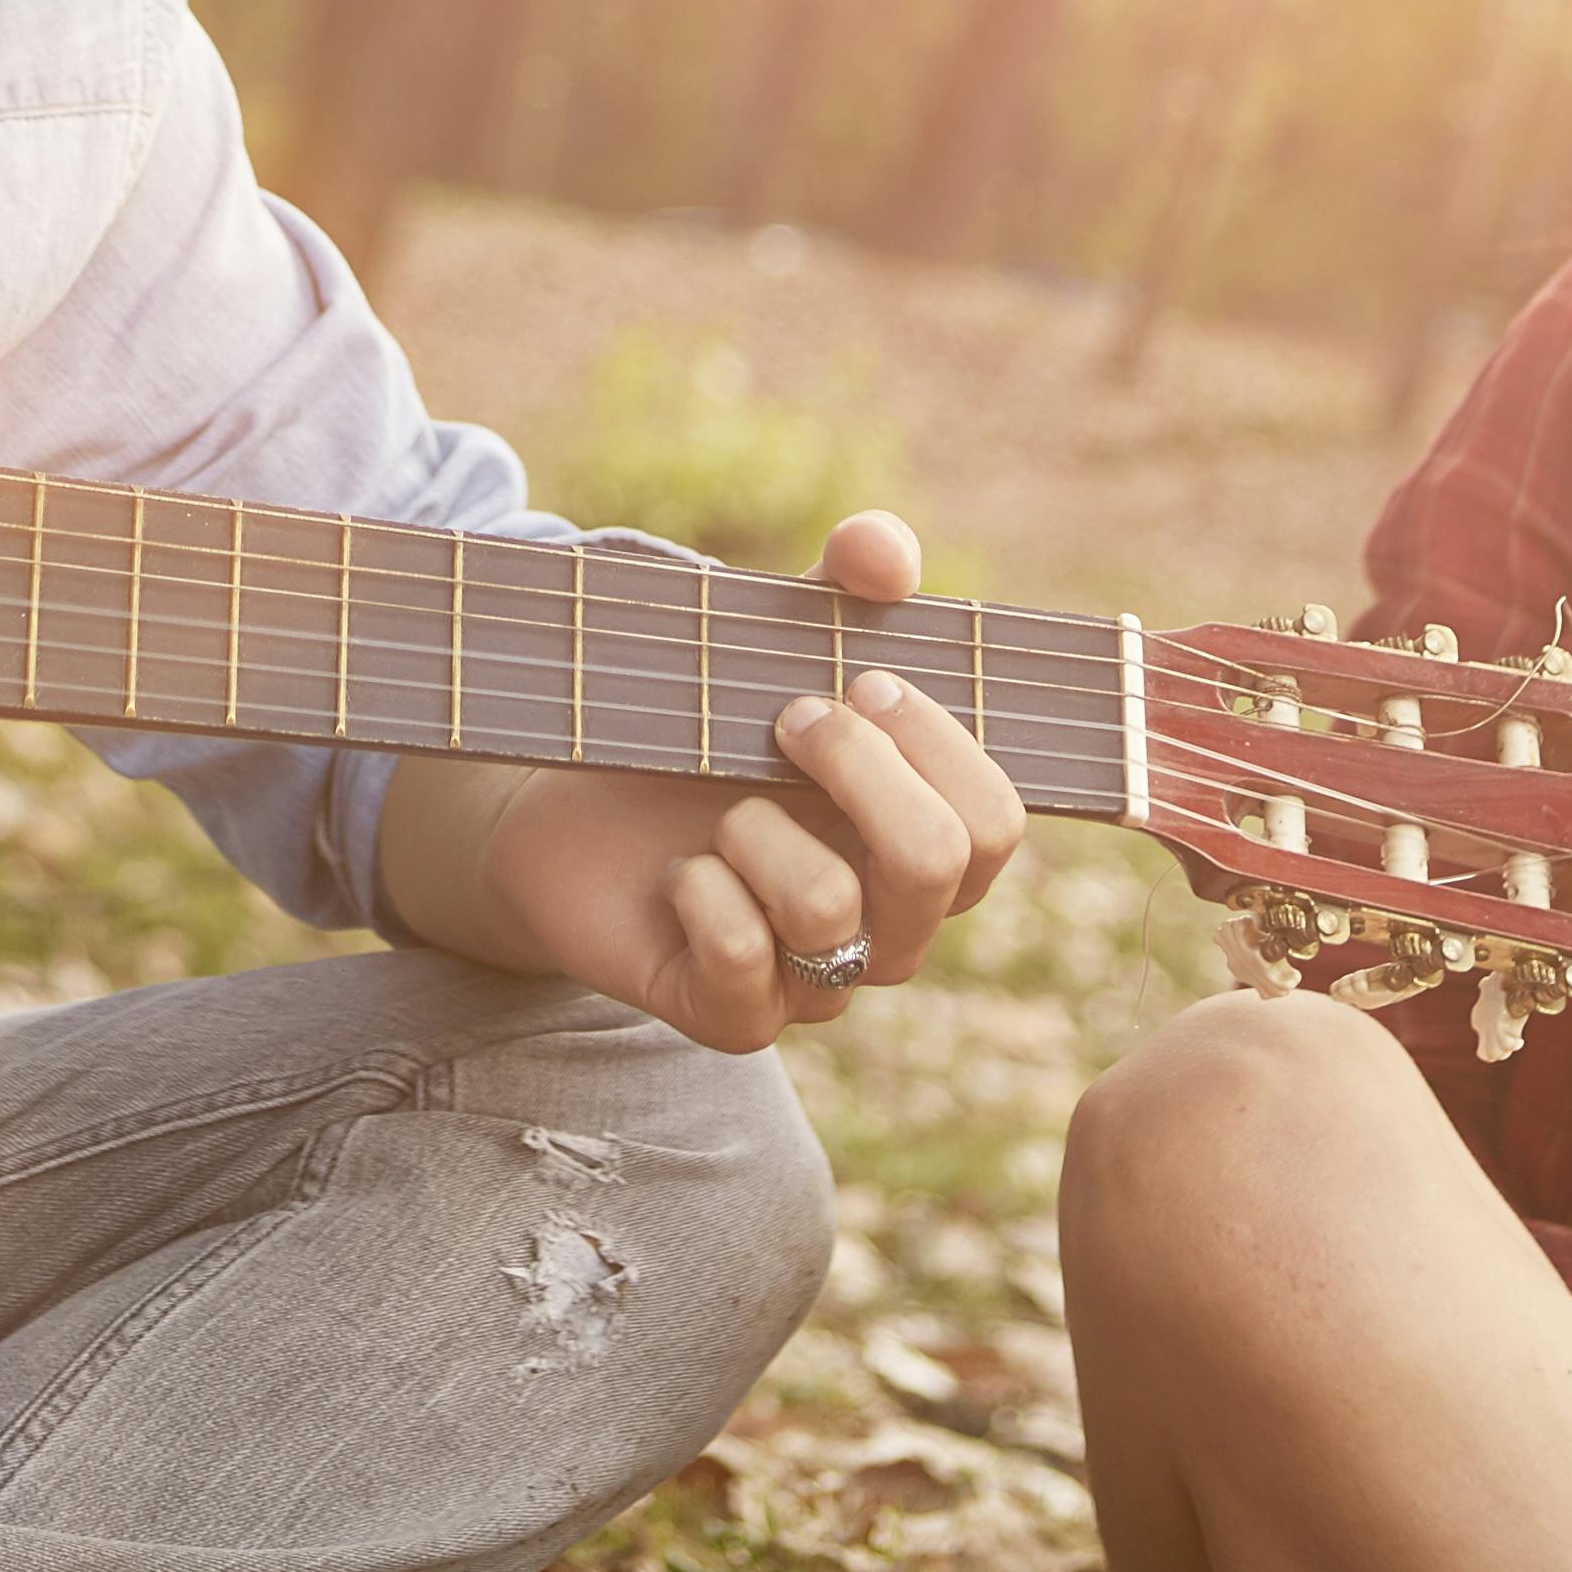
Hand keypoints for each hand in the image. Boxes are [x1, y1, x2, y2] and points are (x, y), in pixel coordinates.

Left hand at [378, 512, 1027, 1051]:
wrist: (574, 808)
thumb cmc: (705, 727)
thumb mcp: (779, 641)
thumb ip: (847, 581)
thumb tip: (878, 553)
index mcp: (928, 845)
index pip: (996, 822)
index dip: (938, 743)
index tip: (861, 679)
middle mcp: (893, 927)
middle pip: (939, 862)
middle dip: (856, 766)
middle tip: (785, 720)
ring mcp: (818, 984)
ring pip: (832, 911)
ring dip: (757, 828)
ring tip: (721, 807)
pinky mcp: (733, 1018)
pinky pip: (743, 966)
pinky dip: (703, 895)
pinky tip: (681, 874)